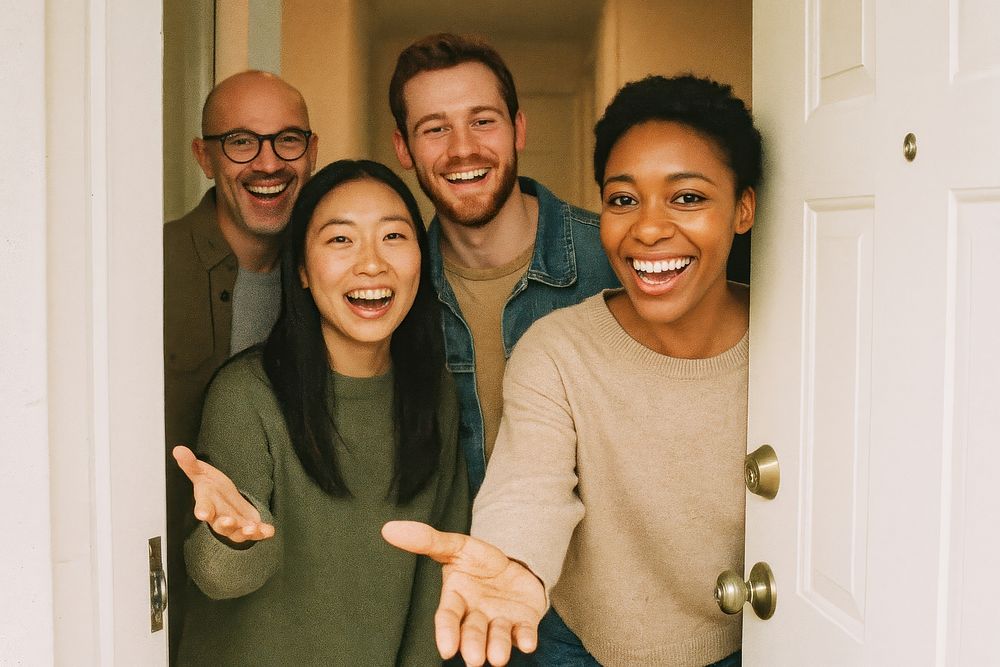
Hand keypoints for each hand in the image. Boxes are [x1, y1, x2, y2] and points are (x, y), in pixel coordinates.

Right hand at [172, 445, 274, 542]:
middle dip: (225, 524)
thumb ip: (191, 464)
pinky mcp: (248, 527)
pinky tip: (269, 530)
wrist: (226, 500)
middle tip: (229, 521)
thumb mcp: (202, 473)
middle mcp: (219, 518)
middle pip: (220, 525)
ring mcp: (234, 525)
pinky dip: (262, 533)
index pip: (203, 507)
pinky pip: (255, 534)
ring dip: (245, 532)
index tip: (202, 514)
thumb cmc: (212, 487)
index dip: (202, 510)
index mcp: (208, 504)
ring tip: (252, 529)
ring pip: (237, 533)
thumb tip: (178, 449)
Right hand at [382, 521, 545, 666]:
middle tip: (474, 659)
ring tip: (497, 657)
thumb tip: (388, 528)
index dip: (446, 633)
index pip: (448, 618)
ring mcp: (500, 621)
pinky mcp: (523, 623)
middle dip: (473, 646)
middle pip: (472, 633)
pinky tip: (528, 643)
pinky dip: (526, 639)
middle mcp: (477, 616)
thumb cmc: (480, 562)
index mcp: (457, 600)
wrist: (516, 566)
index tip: (447, 650)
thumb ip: (427, 540)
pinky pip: (525, 633)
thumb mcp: (456, 546)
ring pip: (497, 638)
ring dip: (498, 648)